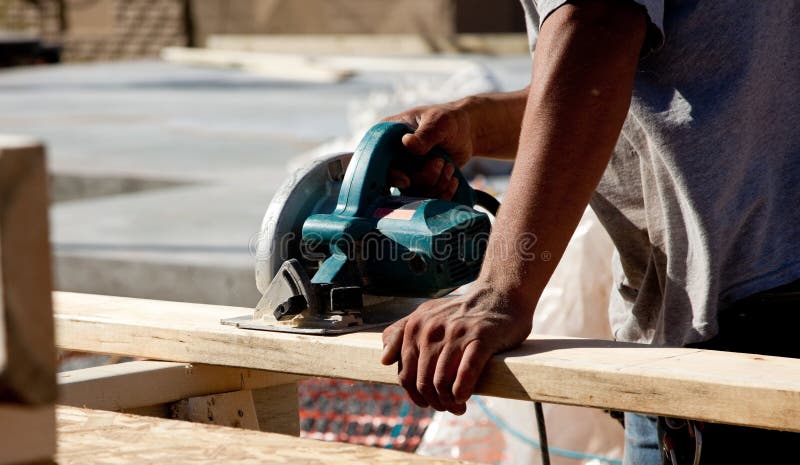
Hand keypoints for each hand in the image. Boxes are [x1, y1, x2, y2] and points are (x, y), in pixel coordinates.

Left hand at [381, 284, 532, 413]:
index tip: (428, 401)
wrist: (500, 294)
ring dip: (449, 402)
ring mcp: (456, 333)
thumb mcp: (427, 315)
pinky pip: (465, 373)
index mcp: (415, 326)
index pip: (405, 374)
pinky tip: (463, 397)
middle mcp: (432, 329)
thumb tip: (383, 360)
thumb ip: (401, 332)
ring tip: (459, 407)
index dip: (415, 395)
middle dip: (434, 402)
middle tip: (448, 408)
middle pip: (423, 382)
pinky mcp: (481, 338)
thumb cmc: (462, 311)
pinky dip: (462, 391)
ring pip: (442, 382)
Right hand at [382, 101, 476, 199]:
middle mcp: (393, 157)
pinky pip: (427, 198)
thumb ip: (425, 134)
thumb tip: (407, 144)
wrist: (466, 133)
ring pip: (415, 192)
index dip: (391, 174)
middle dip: (424, 177)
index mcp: (388, 137)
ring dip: (437, 183)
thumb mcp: (438, 122)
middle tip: (441, 163)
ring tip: (449, 166)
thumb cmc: (449, 120)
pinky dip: (442, 193)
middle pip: (399, 181)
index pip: (378, 160)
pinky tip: (453, 180)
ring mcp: (406, 172)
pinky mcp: (419, 184)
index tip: (406, 180)